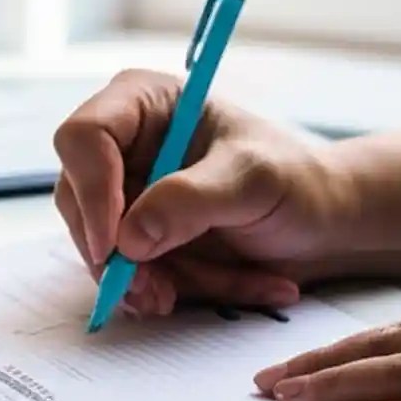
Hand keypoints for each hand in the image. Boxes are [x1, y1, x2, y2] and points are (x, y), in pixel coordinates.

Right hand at [53, 69, 356, 314]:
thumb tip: (128, 238)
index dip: (90, 191)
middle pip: (78, 199)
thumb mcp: (252, 182)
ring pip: (99, 246)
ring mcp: (125, 192)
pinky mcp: (136, 235)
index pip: (83, 137)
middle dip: (115, 254)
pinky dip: (165, 290)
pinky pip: (126, 272)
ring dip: (143, 281)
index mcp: (145, 103)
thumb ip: (190, 202)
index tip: (115, 245)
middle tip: (154, 292)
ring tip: (184, 297)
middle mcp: (124, 144)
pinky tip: (211, 288)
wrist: (322, 222)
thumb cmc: (296, 181)